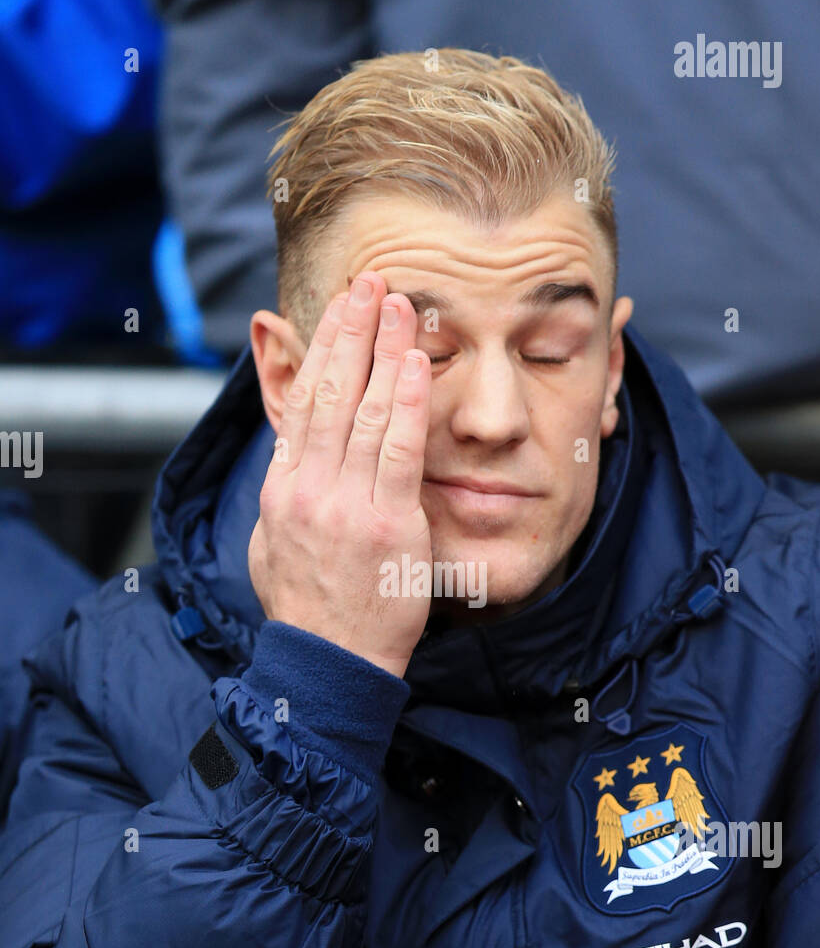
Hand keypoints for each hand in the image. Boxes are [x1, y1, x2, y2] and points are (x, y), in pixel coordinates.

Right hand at [249, 273, 432, 677]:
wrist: (329, 665)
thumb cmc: (308, 608)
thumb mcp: (275, 544)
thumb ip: (287, 494)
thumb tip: (294, 456)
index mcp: (281, 490)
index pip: (303, 402)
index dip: (323, 350)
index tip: (341, 312)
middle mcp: (307, 489)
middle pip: (330, 392)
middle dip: (351, 330)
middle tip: (370, 282)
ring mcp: (344, 506)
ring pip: (363, 411)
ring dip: (383, 350)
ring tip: (399, 304)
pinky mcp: (386, 526)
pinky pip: (399, 452)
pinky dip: (407, 403)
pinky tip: (416, 364)